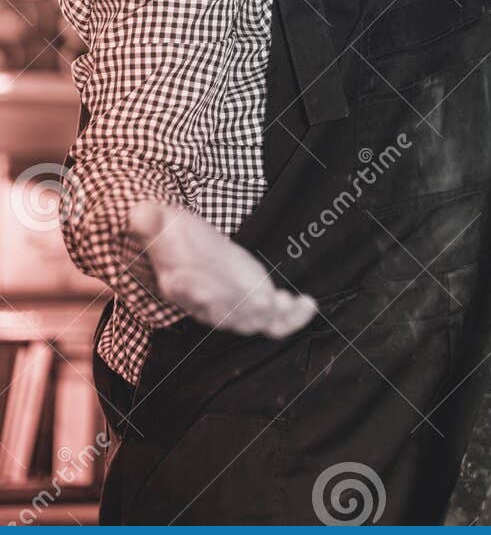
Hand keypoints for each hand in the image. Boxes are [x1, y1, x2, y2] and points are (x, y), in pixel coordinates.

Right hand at [125, 201, 316, 337]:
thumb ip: (149, 220)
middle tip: (266, 302)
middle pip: (224, 312)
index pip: (187, 291)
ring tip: (293, 305)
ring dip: (274, 317)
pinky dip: (292, 317)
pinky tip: (308, 304)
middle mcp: (206, 302)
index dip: (195, 292)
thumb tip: (136, 212)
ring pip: (253, 321)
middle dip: (245, 309)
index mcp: (178, 282)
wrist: (183, 248)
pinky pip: (274, 321)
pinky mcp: (253, 304)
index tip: (201, 287)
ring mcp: (231, 307)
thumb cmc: (172, 234)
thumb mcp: (157, 221)